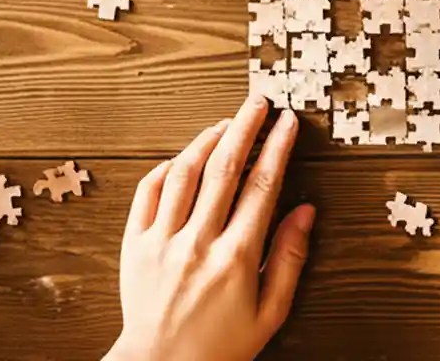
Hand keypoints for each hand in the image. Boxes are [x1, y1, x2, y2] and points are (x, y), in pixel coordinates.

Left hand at [106, 95, 314, 360]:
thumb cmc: (220, 346)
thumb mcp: (270, 311)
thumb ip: (289, 258)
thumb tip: (305, 211)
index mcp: (236, 259)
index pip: (262, 187)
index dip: (277, 148)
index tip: (288, 123)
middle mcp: (197, 243)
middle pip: (224, 168)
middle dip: (245, 127)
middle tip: (258, 103)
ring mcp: (161, 241)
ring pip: (184, 172)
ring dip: (207, 140)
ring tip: (226, 123)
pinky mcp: (134, 245)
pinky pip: (148, 192)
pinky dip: (168, 168)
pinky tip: (185, 158)